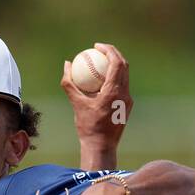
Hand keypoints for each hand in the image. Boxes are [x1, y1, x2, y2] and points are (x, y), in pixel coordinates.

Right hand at [61, 43, 132, 170]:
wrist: (101, 147)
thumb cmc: (88, 127)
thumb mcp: (76, 103)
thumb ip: (70, 83)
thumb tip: (66, 64)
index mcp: (114, 91)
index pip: (116, 62)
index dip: (108, 50)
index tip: (97, 46)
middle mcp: (125, 94)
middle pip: (124, 65)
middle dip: (113, 54)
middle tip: (100, 50)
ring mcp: (128, 101)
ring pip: (125, 76)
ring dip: (115, 66)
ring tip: (102, 62)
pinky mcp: (127, 107)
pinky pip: (122, 87)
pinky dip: (114, 79)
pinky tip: (103, 82)